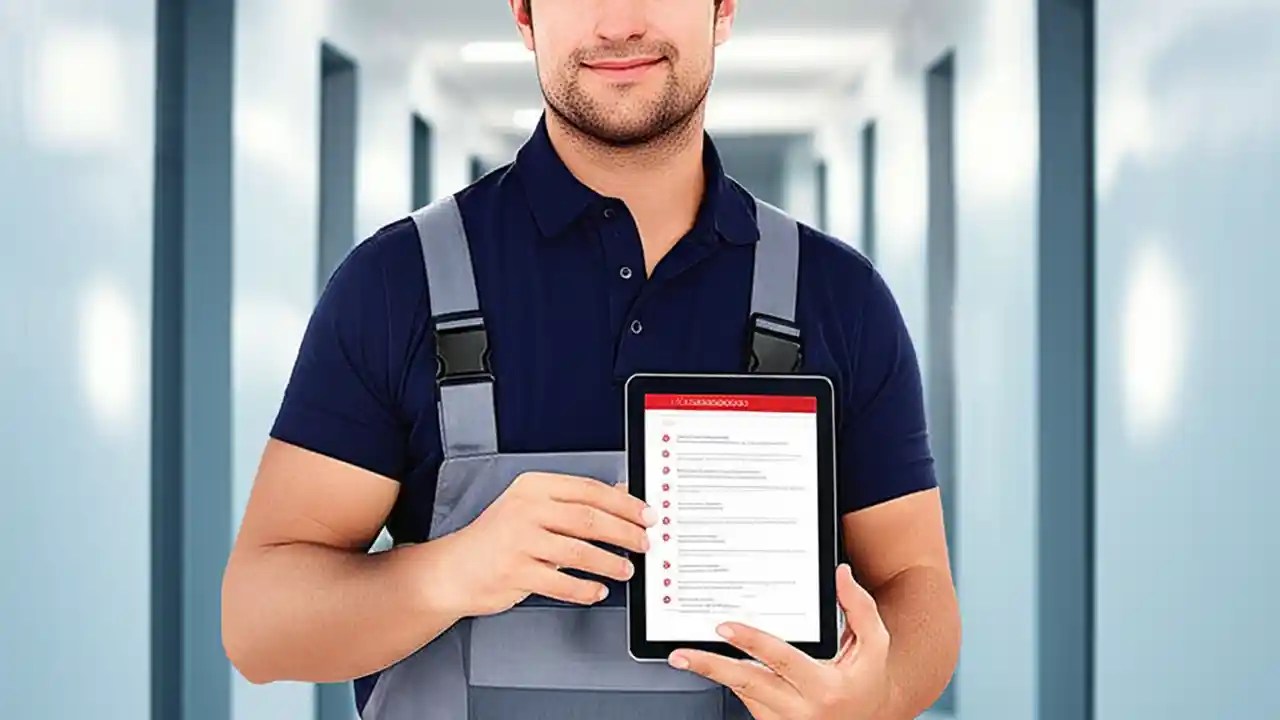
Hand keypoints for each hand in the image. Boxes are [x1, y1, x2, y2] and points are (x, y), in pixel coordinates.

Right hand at [440, 472, 655, 616]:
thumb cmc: (496, 539)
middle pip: (589, 518)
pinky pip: (561, 583)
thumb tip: (623, 492)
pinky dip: (585, 589)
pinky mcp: (515, 572)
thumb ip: (575, 501)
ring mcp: (519, 541)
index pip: (589, 490)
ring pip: (579, 551)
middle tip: (643, 543)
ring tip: (624, 569)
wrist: (453, 570)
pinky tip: (597, 590)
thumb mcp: (532, 508)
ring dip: (609, 563)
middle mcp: (525, 510)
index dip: (623, 503)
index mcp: (533, 488)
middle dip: (624, 533)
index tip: (645, 515)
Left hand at [668, 564, 893, 719]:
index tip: (724, 627)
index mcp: (823, 687)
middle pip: (747, 684)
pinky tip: (721, 664)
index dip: (750, 641)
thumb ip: (859, 609)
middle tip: (681, 654)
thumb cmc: (866, 682)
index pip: (779, 660)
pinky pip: (747, 701)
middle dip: (710, 667)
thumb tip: (841, 575)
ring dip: (715, 672)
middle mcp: (801, 710)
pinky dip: (734, 680)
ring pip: (743, 693)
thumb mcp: (874, 646)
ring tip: (685, 656)